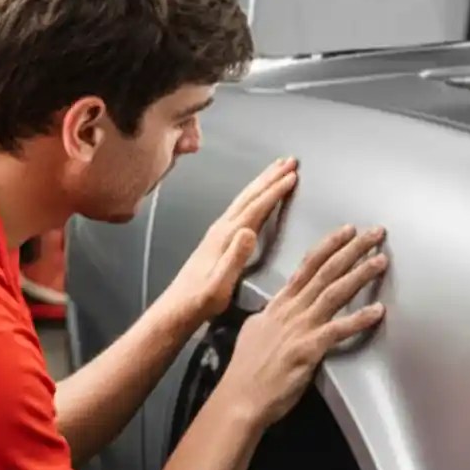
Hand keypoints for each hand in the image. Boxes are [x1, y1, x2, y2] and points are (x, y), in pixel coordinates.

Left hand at [161, 158, 298, 325]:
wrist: (177, 308)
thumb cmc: (201, 300)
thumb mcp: (219, 283)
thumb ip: (235, 258)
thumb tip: (249, 231)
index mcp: (226, 237)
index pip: (255, 207)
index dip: (275, 190)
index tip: (293, 175)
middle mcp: (220, 229)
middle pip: (249, 196)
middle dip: (270, 177)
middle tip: (290, 160)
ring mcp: (216, 232)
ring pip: (243, 200)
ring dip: (261, 183)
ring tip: (276, 170)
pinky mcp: (215, 240)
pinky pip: (239, 209)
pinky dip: (252, 198)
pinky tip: (255, 200)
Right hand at [214, 224, 387, 429]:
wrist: (240, 396)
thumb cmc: (246, 371)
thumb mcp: (253, 332)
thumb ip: (270, 318)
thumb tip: (275, 311)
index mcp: (277, 306)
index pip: (306, 267)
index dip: (328, 247)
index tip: (346, 232)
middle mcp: (290, 311)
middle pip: (324, 272)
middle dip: (351, 250)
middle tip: (375, 233)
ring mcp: (299, 328)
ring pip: (333, 293)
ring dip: (359, 275)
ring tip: (380, 260)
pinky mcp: (309, 349)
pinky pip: (338, 330)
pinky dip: (359, 319)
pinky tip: (378, 311)